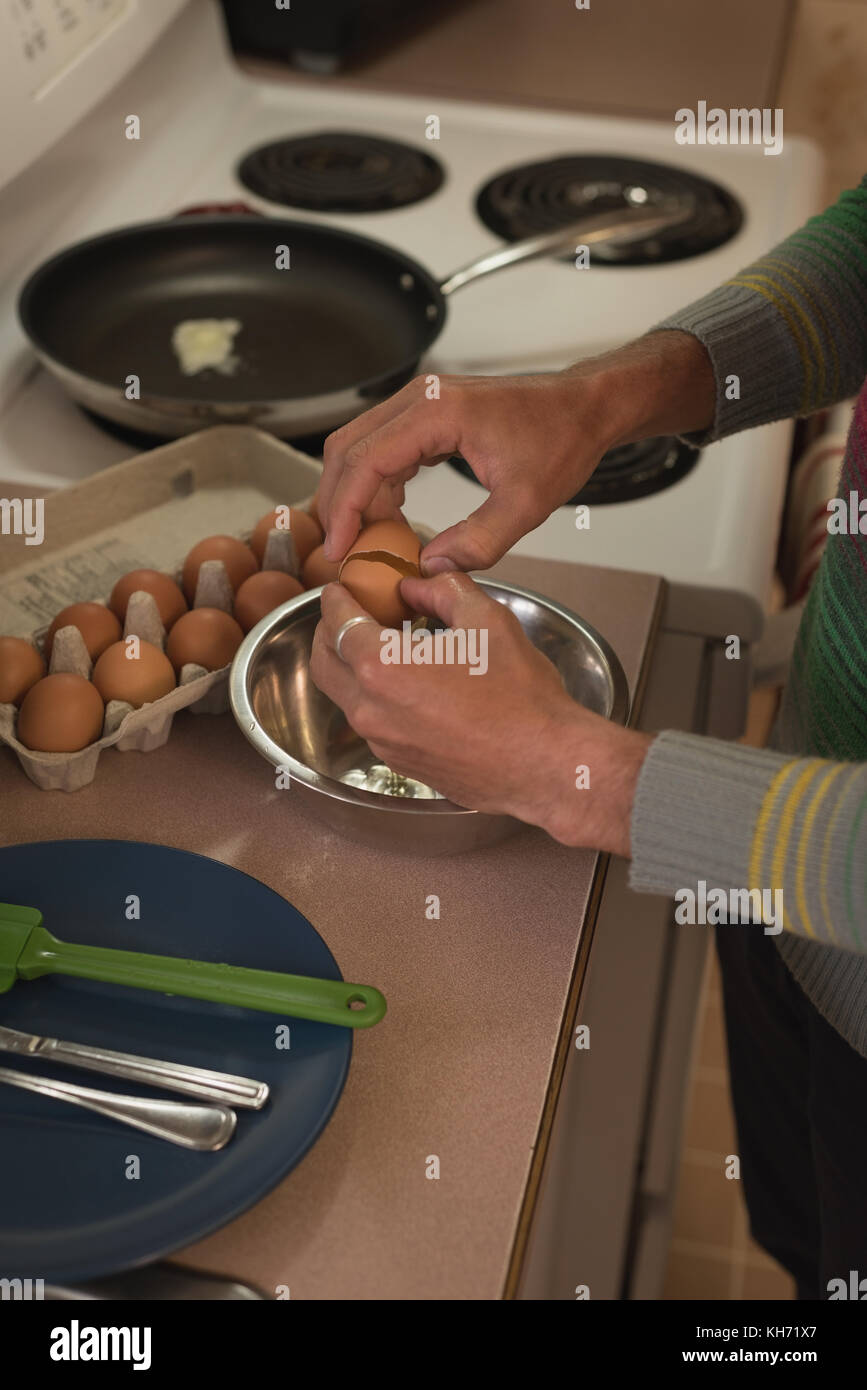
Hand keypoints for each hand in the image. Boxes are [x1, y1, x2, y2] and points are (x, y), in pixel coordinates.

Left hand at [309, 572, 651, 854]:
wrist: (544, 764)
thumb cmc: (521, 697)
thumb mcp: (488, 619)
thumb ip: (443, 591)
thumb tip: (416, 587)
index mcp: (383, 667)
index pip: (337, 622)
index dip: (336, 599)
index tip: (340, 589)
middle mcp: (371, 709)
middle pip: (324, 662)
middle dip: (329, 633)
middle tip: (349, 615)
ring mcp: (381, 741)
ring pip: (343, 695)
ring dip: (350, 667)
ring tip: (381, 646)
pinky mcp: (398, 762)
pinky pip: (370, 722)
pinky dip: (373, 696)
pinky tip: (406, 684)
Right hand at [317, 332, 714, 573]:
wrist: (585, 408)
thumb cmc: (562, 440)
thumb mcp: (527, 503)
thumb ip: (479, 541)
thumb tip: (432, 568)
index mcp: (437, 412)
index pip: (365, 461)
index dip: (345, 510)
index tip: (339, 551)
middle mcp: (420, 399)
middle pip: (347, 449)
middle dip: (339, 503)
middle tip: (345, 552)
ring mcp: (421, 402)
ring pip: (359, 447)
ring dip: (356, 494)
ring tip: (370, 541)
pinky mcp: (427, 414)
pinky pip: (382, 447)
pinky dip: (376, 483)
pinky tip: (393, 517)